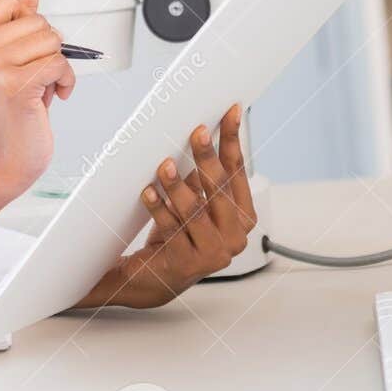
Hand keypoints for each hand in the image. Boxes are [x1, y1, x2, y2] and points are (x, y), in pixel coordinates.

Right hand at [0, 0, 75, 201]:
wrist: (5, 155)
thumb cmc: (9, 105)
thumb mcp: (10, 50)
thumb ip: (19, 7)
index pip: (12, 3)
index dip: (28, 26)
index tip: (19, 54)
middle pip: (35, 20)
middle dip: (45, 48)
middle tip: (30, 76)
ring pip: (50, 40)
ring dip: (56, 65)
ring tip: (39, 87)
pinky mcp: (14, 87)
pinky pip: (59, 63)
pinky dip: (66, 80)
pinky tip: (51, 97)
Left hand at [74, 106, 256, 309]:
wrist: (156, 278)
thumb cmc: (178, 234)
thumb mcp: (195, 201)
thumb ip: (201, 176)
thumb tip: (199, 132)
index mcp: (243, 217)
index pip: (237, 171)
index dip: (232, 140)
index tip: (229, 112)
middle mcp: (235, 237)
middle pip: (219, 188)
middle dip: (207, 157)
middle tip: (196, 132)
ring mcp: (213, 253)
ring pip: (195, 210)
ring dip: (178, 185)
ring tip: (164, 165)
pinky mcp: (187, 264)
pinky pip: (172, 228)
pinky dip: (159, 208)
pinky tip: (148, 192)